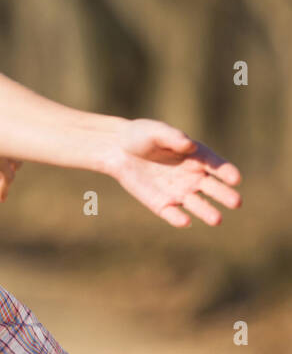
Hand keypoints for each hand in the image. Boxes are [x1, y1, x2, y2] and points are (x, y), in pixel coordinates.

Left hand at [104, 118, 241, 226]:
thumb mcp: (155, 132)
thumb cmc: (142, 136)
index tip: (235, 179)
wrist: (118, 149)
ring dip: (207, 212)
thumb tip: (188, 145)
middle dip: (225, 195)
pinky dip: (178, 218)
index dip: (227, 172)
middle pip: (213, 188)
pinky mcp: (162, 204)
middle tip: (236, 202)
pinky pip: (172, 213)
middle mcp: (194, 177)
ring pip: (197, 205)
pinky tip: (184, 221)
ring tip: (216, 220)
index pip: (218, 166)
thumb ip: (172, 137)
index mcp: (199, 157)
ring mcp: (179, 192)